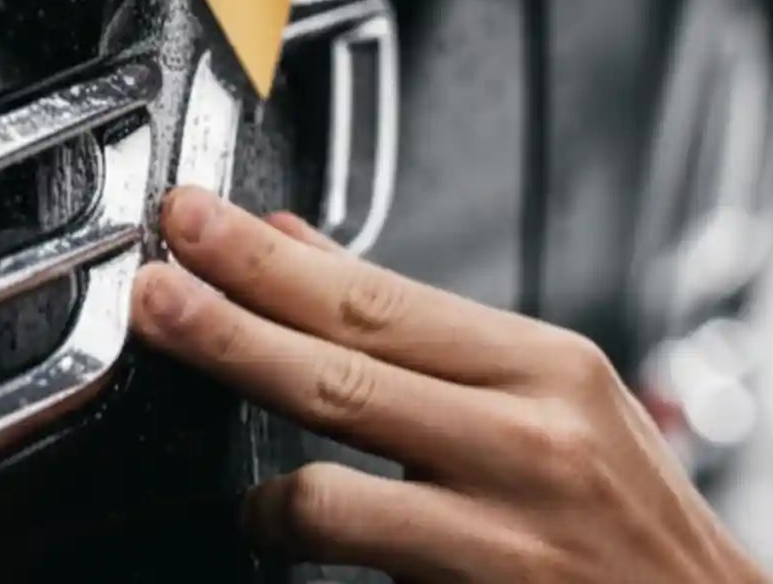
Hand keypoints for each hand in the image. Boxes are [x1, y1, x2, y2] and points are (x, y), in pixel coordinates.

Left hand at [131, 187, 768, 582]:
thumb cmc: (618, 510)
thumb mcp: (543, 393)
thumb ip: (416, 326)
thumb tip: (300, 246)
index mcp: (542, 366)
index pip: (379, 296)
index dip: (270, 259)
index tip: (198, 221)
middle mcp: (532, 436)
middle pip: (347, 364)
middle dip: (232, 319)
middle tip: (154, 284)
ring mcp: (509, 528)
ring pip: (336, 477)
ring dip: (252, 460)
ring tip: (196, 407)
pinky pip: (355, 557)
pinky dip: (292, 529)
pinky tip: (270, 519)